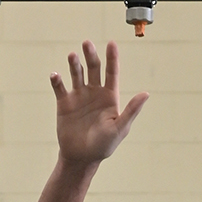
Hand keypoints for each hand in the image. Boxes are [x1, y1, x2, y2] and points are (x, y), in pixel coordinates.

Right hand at [51, 41, 147, 169]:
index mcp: (109, 96)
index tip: (112, 43)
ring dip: (74, 64)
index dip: (112, 58)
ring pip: (77, 74)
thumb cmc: (104, 145)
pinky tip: (55, 75)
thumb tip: (146, 93)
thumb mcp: (120, 128)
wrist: (81, 157)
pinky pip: (59, 87)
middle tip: (87, 43)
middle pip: (93, 68)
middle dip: (90, 55)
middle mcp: (94, 92)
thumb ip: (131, 110)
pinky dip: (56, 80)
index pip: (112, 72)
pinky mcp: (64, 103)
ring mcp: (79, 96)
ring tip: (72, 56)